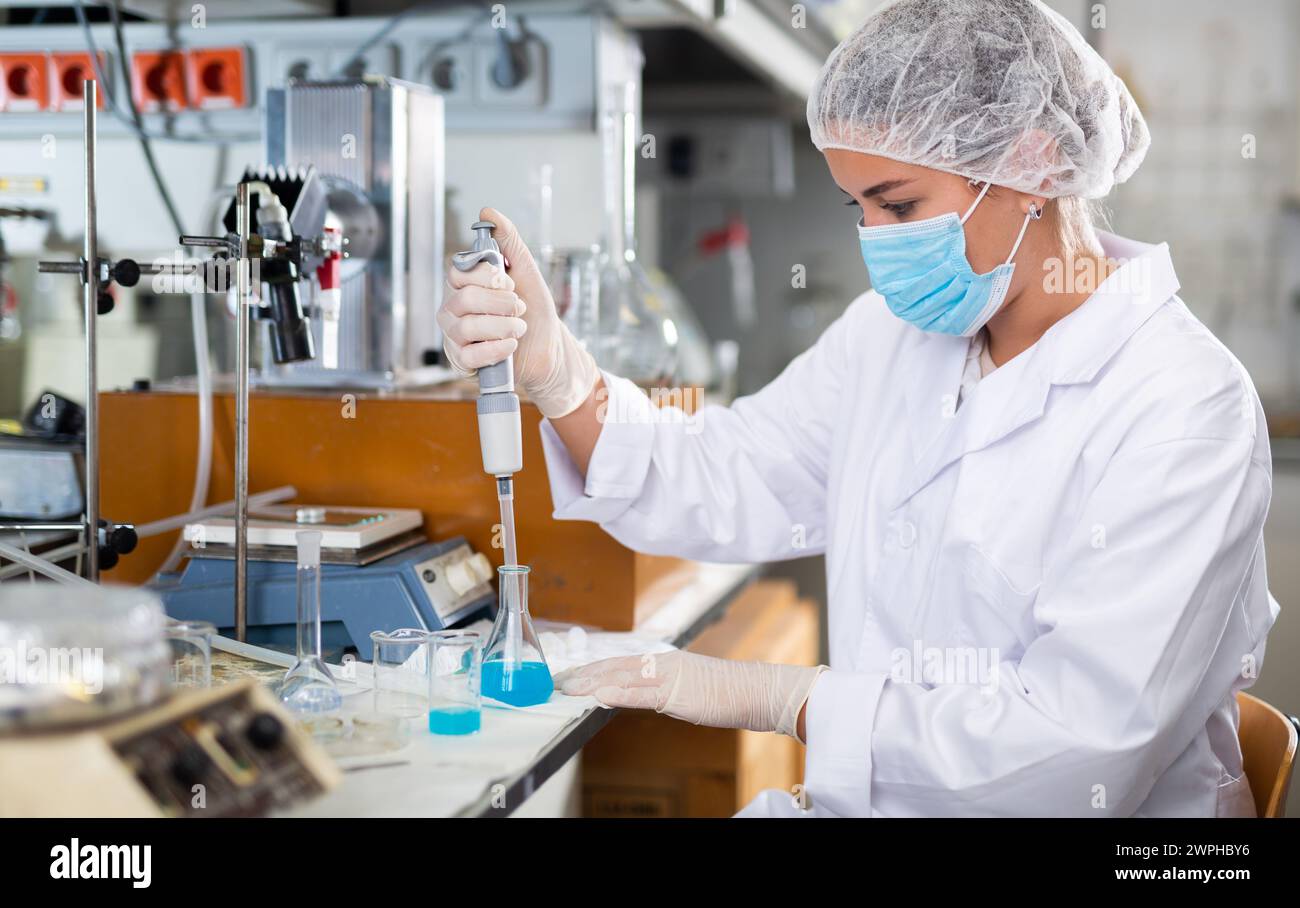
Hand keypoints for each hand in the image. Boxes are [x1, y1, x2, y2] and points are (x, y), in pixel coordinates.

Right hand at [439, 207, 598, 418]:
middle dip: (501, 303)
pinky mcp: (463, 363)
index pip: (459, 272)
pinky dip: (496, 349)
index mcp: (465, 286)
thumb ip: (508, 241)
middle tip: (520, 308)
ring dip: (503, 326)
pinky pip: (470, 355)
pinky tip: (511, 345)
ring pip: (467, 327)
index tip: (510, 282)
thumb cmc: (535, 311)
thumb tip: (488, 213)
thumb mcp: (526, 271)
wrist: (550, 349)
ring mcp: (456, 337)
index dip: (487, 276)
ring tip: (520, 328)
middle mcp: (454, 309)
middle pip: (464, 299)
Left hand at [554, 650, 825, 738]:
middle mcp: (662, 662)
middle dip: (584, 674)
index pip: (619, 663)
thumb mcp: (687, 690)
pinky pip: (642, 692)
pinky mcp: (678, 690)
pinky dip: (618, 693)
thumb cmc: (726, 693)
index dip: (593, 668)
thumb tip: (634, 695)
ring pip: (622, 675)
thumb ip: (660, 690)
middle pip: (614, 665)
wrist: (756, 690)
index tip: (570, 675)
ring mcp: (670, 674)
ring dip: (592, 681)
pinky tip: (599, 696)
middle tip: (558, 682)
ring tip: (568, 688)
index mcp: (664, 661)